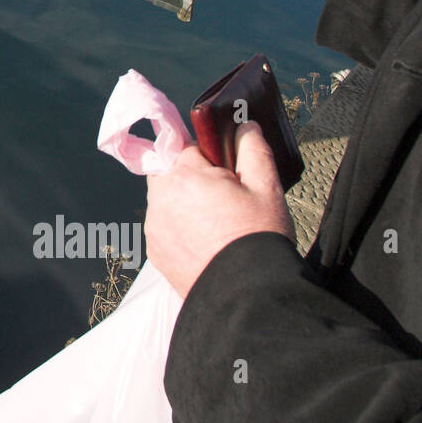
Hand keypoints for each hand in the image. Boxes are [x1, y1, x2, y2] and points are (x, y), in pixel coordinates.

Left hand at [145, 122, 294, 297]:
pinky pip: (163, 227)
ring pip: (165, 199)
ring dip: (183, 203)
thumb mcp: (266, 188)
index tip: (225, 172)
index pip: (187, 146)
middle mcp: (161, 198)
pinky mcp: (155, 251)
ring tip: (217, 224)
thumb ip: (253, 149)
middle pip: (169, 171)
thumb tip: (245, 126)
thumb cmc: (258, 239)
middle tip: (224, 198)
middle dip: (192, 177)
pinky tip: (206, 243)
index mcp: (185, 176)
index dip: (208, 157)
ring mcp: (155, 227)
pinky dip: (179, 229)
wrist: (247, 295)